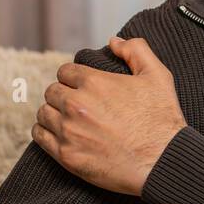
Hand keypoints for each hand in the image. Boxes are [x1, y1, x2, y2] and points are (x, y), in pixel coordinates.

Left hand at [33, 36, 187, 195]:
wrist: (162, 162)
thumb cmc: (162, 121)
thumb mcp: (158, 77)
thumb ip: (136, 51)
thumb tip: (114, 41)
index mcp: (94, 83)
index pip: (65, 72)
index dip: (74, 78)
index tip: (81, 87)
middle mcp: (76, 104)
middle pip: (52, 91)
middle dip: (63, 95)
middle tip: (77, 105)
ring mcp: (69, 131)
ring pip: (44, 113)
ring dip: (53, 113)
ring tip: (68, 120)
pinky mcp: (66, 155)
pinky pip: (40, 136)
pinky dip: (45, 132)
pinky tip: (57, 134)